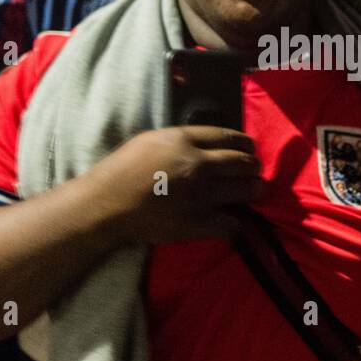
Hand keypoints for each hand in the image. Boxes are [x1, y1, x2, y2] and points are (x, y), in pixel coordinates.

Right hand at [99, 125, 264, 242]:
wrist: (106, 205)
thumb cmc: (123, 170)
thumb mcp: (153, 141)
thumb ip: (183, 140)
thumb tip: (209, 144)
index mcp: (184, 141)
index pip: (229, 137)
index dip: (245, 143)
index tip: (248, 149)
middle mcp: (197, 164)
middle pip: (243, 162)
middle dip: (253, 167)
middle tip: (254, 171)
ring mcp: (200, 195)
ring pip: (246, 190)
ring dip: (252, 190)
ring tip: (252, 191)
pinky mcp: (198, 223)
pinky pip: (232, 223)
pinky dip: (235, 222)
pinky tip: (232, 220)